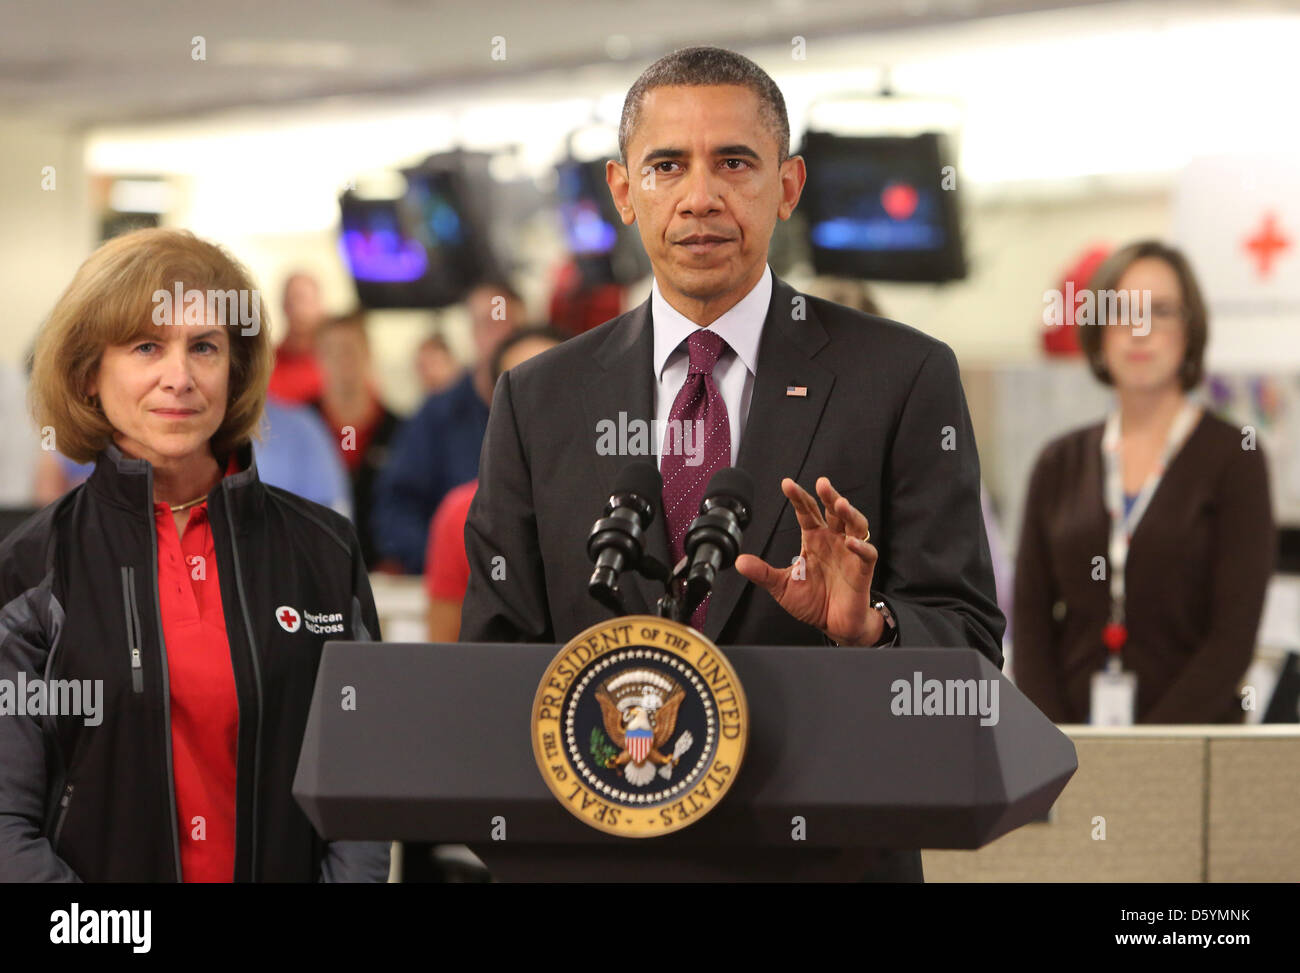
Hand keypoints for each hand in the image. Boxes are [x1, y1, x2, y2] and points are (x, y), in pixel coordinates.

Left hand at [735, 476, 882, 646]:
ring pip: (855, 525)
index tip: (787, 484)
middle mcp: (833, 540)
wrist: (832, 624)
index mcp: (814, 539)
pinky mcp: (862, 570)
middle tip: (822, 483)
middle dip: (829, 496)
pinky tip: (851, 542)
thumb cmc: (812, 601)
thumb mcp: (782, 586)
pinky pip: (867, 554)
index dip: (798, 498)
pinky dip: (861, 546)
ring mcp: (849, 553)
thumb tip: (739, 561)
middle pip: (834, 512)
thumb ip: (763, 573)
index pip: (807, 512)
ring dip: (849, 513)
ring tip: (840, 503)